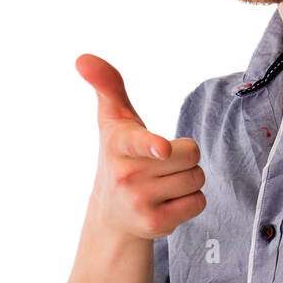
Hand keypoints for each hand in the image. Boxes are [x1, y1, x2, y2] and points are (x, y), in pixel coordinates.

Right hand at [76, 54, 205, 238]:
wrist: (112, 211)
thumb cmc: (121, 154)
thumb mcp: (114, 119)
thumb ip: (107, 85)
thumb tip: (82, 57)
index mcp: (119, 144)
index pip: (139, 142)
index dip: (153, 145)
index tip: (161, 149)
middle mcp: (126, 175)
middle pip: (191, 155)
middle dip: (185, 156)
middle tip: (163, 162)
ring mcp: (139, 202)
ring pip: (197, 178)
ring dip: (189, 178)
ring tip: (164, 182)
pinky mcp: (155, 225)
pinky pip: (199, 202)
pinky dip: (191, 201)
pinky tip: (169, 201)